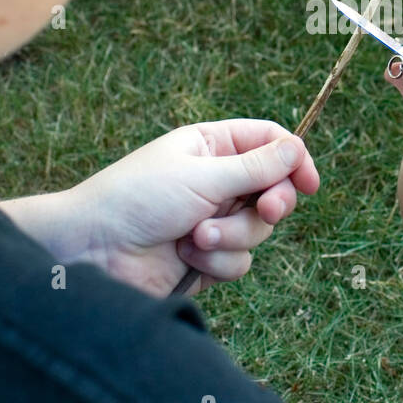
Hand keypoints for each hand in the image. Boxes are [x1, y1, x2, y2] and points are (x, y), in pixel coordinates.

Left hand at [50, 120, 318, 296]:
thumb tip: (297, 148)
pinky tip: (186, 255)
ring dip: (233, 236)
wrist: (93, 252)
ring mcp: (213, 220)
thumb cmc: (138, 199)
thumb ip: (256, 167)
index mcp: (211, 146)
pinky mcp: (208, 257)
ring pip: (259, 229)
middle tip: (266, 210)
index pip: (269, 142)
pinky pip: (240, 260)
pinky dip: (218, 259)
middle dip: (270, 204)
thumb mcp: (202, 176)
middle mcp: (216, 181)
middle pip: (274, 189)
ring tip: (196, 236)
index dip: (294, 159)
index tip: (309, 183)